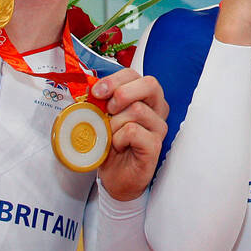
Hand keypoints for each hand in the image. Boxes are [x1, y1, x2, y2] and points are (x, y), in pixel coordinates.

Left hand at [94, 69, 168, 201]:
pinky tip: (119, 146)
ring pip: (137, 110)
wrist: (115, 176)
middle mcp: (157, 108)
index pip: (134, 75)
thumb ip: (101, 102)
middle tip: (108, 108)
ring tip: (111, 135)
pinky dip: (119, 138)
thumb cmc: (111, 145)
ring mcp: (158, 126)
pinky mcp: (155, 144)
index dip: (114, 80)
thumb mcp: (103, 117)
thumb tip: (92, 90)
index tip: (97, 92)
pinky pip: (133, 131)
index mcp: (145, 97)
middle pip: (149, 84)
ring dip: (115, 123)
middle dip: (122, 93)